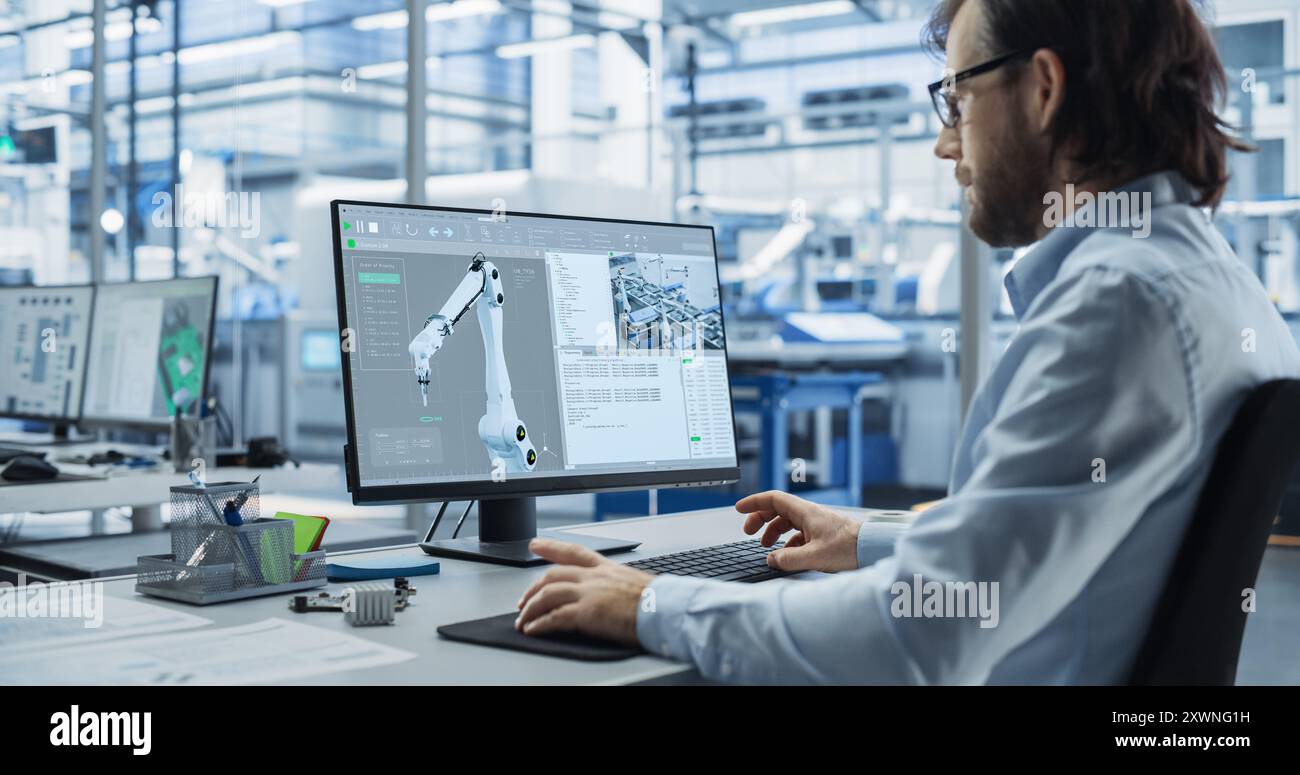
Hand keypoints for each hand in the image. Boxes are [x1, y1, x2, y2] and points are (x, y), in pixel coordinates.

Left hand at [515, 538, 652, 644]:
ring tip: (523, 621)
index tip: (536, 543)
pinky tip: (533, 630)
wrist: (665, 610)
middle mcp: (594, 577)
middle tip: (523, 600)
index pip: (573, 552)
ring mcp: (589, 593)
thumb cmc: (658, 601)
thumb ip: (618, 586)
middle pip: (552, 575)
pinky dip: (539, 625)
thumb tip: (615, 594)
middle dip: (533, 588)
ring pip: (547, 595)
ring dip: (530, 609)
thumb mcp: (636, 583)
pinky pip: (554, 617)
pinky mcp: (586, 613)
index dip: (551, 546)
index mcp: (606, 568)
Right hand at [737, 490, 861, 572]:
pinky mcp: (822, 534)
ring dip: (773, 531)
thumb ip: (789, 560)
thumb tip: (772, 560)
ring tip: (766, 546)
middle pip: (777, 510)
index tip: (739, 509)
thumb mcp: (814, 556)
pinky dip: (787, 542)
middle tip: (748, 532)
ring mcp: (816, 523)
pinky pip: (798, 534)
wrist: (873, 548)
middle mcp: (810, 514)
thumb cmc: (850, 547)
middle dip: (759, 519)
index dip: (754, 503)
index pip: (773, 499)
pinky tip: (787, 555)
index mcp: (805, 512)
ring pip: (787, 522)